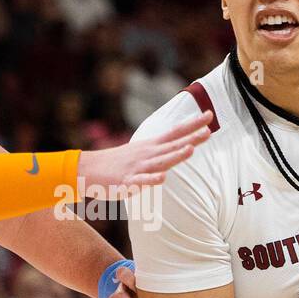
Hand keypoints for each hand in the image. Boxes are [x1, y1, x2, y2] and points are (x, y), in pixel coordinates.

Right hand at [78, 112, 212, 189]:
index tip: (210, 115)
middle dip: (191, 138)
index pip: (176, 133)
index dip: (193, 125)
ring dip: (175, 156)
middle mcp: (147, 154)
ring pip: (160, 162)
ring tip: (190, 150)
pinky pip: (140, 181)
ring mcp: (138, 167)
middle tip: (209, 130)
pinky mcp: (127, 182)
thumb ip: (163, 150)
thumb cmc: (119, 162)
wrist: (89, 169)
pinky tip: (161, 178)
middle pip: (173, 145)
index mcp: (152, 146)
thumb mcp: (143, 152)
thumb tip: (184, 144)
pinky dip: (150, 180)